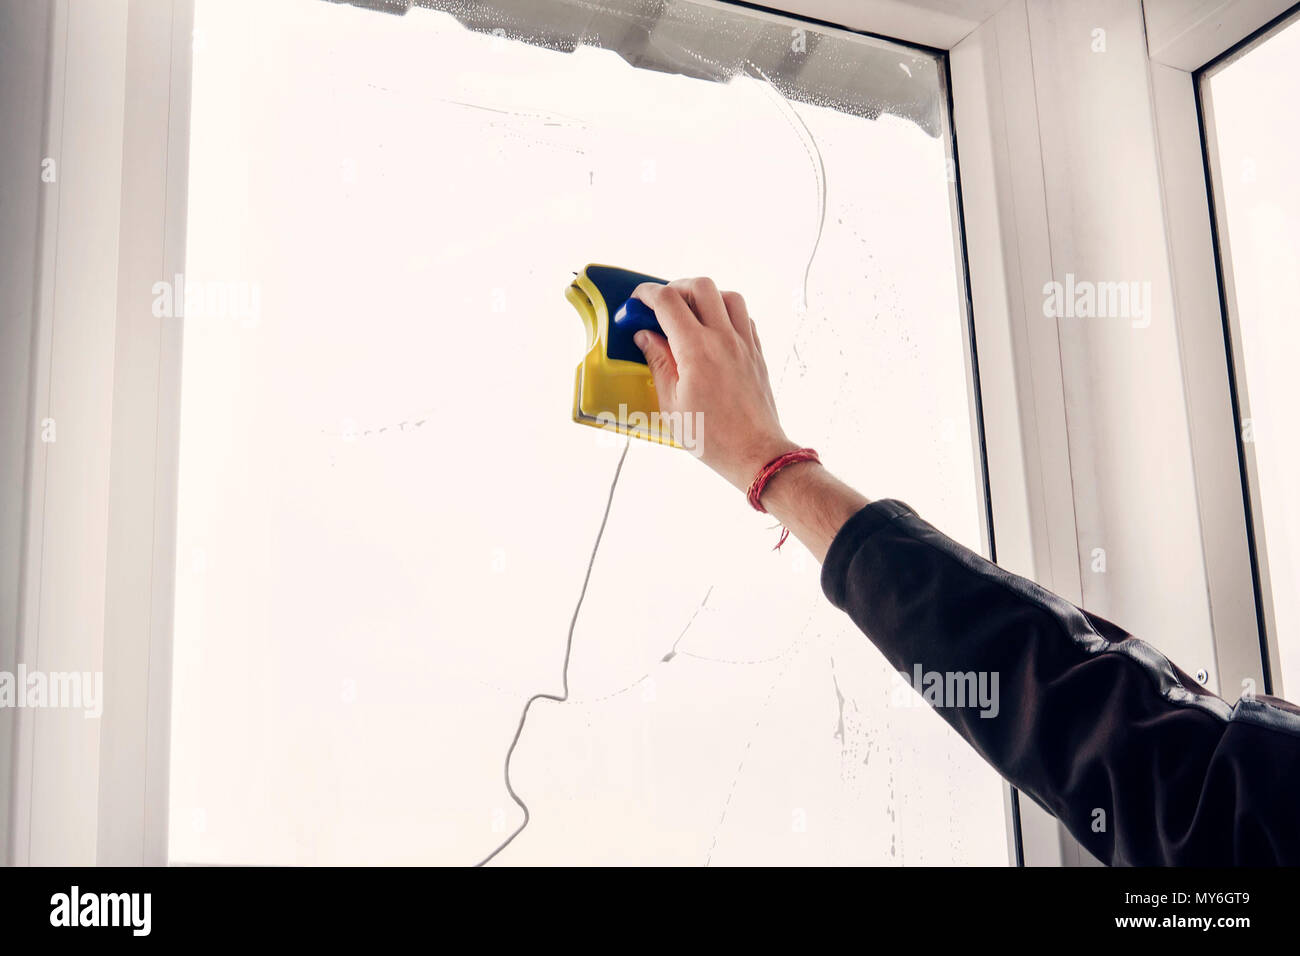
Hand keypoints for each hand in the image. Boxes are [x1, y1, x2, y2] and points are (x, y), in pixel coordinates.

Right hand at [631, 277, 799, 493]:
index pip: (668, 302)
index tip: (636, 300)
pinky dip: (725, 311)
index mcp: (696, 350)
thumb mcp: (671, 404)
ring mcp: (744, 343)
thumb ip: (658, 363)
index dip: (647, 294)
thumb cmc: (711, 437)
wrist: (755, 452)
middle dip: (675, 288)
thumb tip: (645, 336)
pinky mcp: (757, 352)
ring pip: (727, 295)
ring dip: (704, 296)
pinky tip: (712, 329)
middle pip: (700, 286)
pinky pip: (743, 316)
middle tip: (660, 305)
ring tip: (688, 314)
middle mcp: (723, 339)